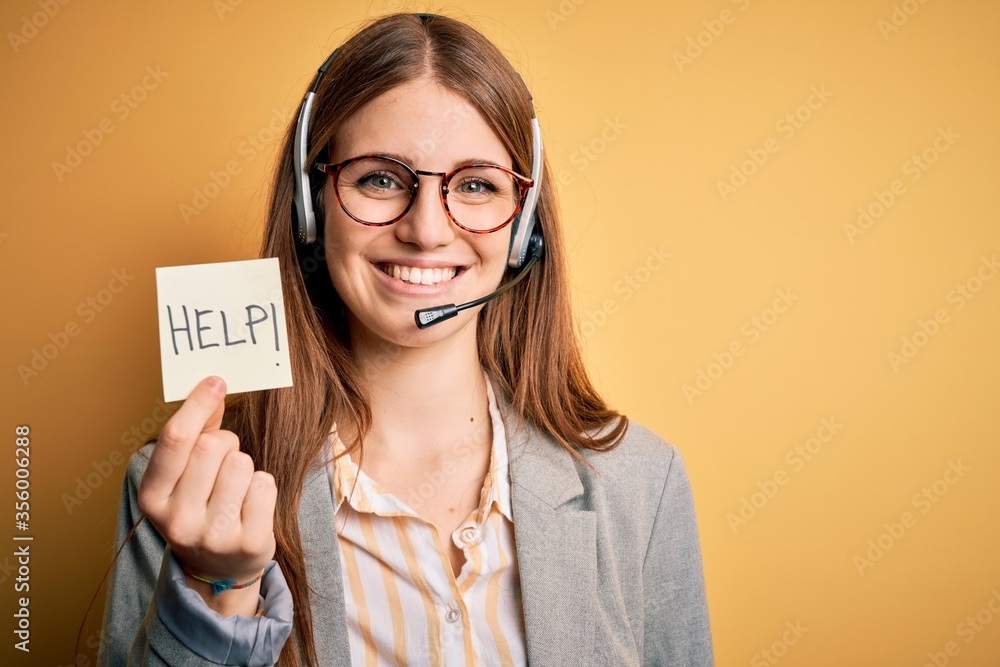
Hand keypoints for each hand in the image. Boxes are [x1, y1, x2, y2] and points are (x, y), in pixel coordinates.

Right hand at [137, 377, 276, 614]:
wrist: (218, 570)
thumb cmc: (199, 510)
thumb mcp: (183, 478)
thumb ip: (196, 433)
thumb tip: (213, 387)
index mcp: (152, 499)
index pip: (176, 440)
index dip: (197, 405)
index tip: (216, 381)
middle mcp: (178, 521)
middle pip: (213, 446)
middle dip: (225, 443)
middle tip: (222, 463)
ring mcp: (214, 535)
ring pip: (242, 463)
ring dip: (244, 467)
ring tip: (235, 489)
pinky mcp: (249, 543)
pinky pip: (265, 484)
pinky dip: (262, 486)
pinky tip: (250, 506)